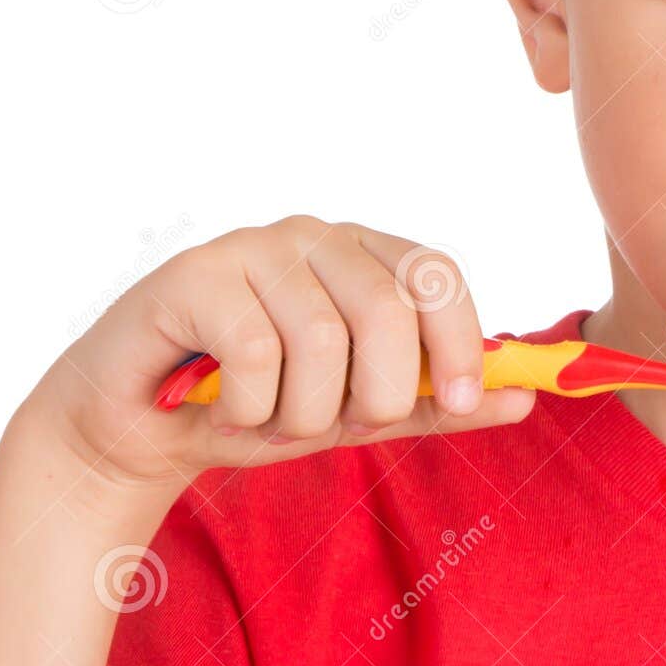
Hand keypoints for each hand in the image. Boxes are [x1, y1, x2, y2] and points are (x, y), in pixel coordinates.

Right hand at [24, 216, 534, 489]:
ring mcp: (254, 247)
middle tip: (336, 426)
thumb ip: (433, 404)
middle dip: (373, 396)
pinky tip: (222, 408)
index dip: (460, 342)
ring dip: (300, 413)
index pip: (437, 276)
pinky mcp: (195, 273)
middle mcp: (316, 236)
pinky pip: (255, 354)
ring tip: (268, 417)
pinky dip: (247, 408)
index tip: (456, 405)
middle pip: (387, 312)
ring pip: (321, 341)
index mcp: (365, 255)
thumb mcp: (357, 413)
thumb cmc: (258, 408)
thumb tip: (525, 399)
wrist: (140, 428)